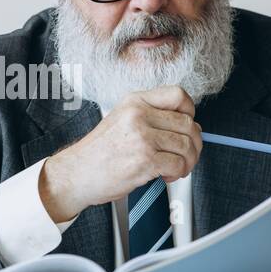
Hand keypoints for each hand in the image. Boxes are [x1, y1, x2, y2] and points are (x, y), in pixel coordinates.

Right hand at [39, 85, 202, 222]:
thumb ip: (149, 116)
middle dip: (193, 144)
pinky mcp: (145, 160)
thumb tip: (185, 125)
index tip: (187, 125)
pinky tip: (166, 176)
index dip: (189, 111)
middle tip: (187, 155)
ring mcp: (142, 137)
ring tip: (176, 168)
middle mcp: (139, 115)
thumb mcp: (121, 119)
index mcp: (134, 101)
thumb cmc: (98, 152)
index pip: (178, 95)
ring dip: (187, 161)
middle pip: (187, 123)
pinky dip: (177, 173)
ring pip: (186, 145)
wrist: (76, 174)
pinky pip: (177, 164)